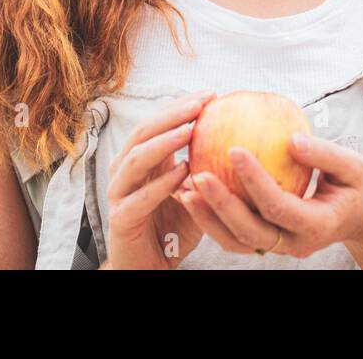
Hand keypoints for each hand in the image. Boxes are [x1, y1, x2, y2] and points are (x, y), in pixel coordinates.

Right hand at [103, 90, 215, 269]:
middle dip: (172, 115)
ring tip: (190, 130)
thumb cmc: (174, 227)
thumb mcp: (195, 193)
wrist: (149, 267)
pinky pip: (139, 198)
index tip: (212, 94)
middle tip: (201, 105)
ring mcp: (119, 194)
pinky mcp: (120, 219)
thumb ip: (206, 168)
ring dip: (164, 143)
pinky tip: (183, 172)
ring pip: (136, 160)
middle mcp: (125, 172)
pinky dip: (160, 183)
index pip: (158, 123)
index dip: (182, 105)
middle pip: (143, 133)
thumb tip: (243, 139)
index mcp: (141, 160)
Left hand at [176, 132, 362, 260]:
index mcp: (318, 226)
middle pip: (250, 231)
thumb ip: (324, 154)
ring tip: (185, 187)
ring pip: (237, 241)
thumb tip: (291, 138)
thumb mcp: (353, 166)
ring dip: (208, 217)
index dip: (255, 180)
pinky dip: (213, 216)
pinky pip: (236, 233)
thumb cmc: (358, 185)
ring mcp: (280, 246)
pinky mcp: (269, 241)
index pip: (279, 206)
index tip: (234, 149)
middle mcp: (295, 243)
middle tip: (198, 174)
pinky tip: (194, 189)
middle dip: (221, 205)